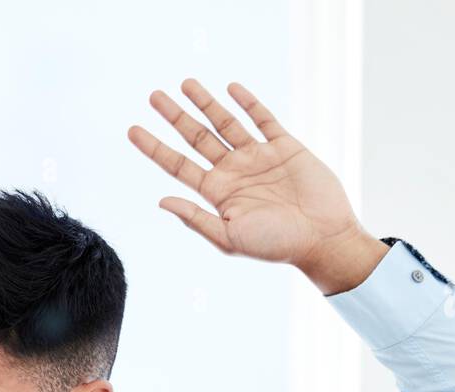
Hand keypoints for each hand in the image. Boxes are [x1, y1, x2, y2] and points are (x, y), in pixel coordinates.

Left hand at [128, 79, 386, 293]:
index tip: (132, 130)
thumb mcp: (229, 237)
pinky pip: (264, 120)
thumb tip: (161, 200)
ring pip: (226, 123)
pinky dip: (249, 103)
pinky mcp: (285, 148)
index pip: (177, 165)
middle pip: (196, 138)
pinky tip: (232, 88)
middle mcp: (234, 172)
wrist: (323, 240)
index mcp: (217, 194)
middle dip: (175, 116)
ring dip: (205, 103)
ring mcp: (259, 158)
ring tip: (185, 83)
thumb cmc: (276, 246)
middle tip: (153, 96)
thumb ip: (196, 218)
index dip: (154, 147)